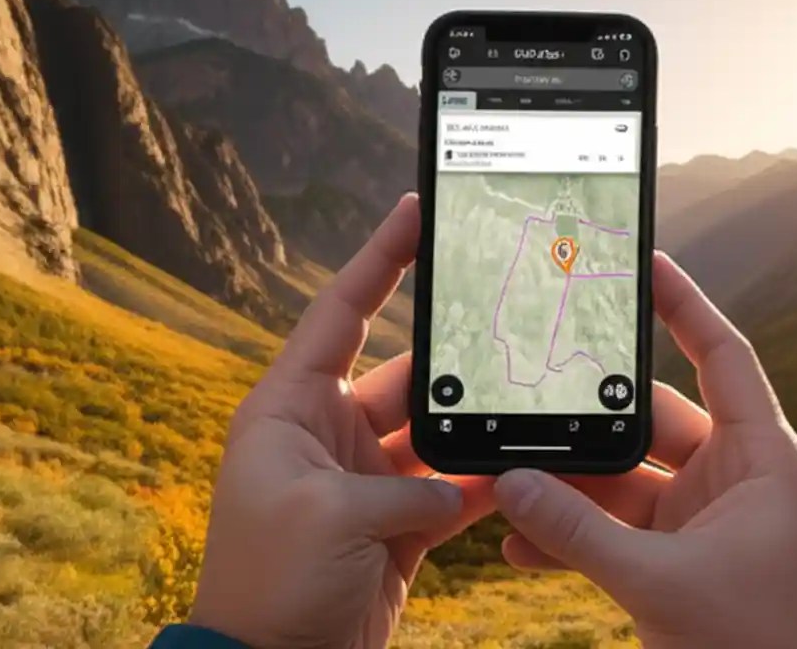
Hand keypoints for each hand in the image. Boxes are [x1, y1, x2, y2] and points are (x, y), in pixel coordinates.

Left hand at [189, 195, 492, 648]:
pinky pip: (449, 488)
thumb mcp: (334, 517)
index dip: (379, 261)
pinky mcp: (396, 523)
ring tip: (525, 395)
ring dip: (474, 424)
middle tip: (505, 317)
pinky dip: (483, 482)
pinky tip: (523, 468)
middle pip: (404, 373)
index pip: (340, 314)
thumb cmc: (271, 582)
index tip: (413, 213)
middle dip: (453, 356)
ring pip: (434, 432)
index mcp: (291, 410)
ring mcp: (366, 479)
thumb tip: (455, 487)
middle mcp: (328, 434)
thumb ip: (408, 486)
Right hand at [493, 253, 796, 648]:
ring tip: (508, 476)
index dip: (684, 305)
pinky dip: (573, 537)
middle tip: (533, 384)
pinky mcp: (678, 564)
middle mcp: (734, 481)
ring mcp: (703, 524)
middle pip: (653, 421)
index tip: (643, 262)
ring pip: (624, 483)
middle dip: (590, 415)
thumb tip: (511, 483)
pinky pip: (617, 534)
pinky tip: (518, 542)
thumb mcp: (663, 583)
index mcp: (761, 460)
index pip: (722, 357)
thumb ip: (580, 533)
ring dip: (570, 487)